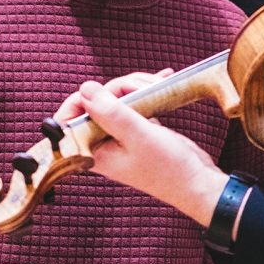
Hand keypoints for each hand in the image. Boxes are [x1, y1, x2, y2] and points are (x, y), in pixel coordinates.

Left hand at [69, 79, 227, 225]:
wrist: (197, 182)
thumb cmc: (169, 169)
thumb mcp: (139, 136)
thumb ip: (111, 113)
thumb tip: (85, 88)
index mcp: (93, 150)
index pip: (66, 121)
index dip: (79, 100)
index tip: (101, 90)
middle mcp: (102, 142)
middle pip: (96, 102)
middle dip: (120, 87)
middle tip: (144, 87)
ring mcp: (120, 135)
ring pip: (117, 98)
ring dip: (137, 86)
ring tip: (158, 85)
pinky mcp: (137, 129)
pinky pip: (134, 103)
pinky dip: (148, 91)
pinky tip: (162, 81)